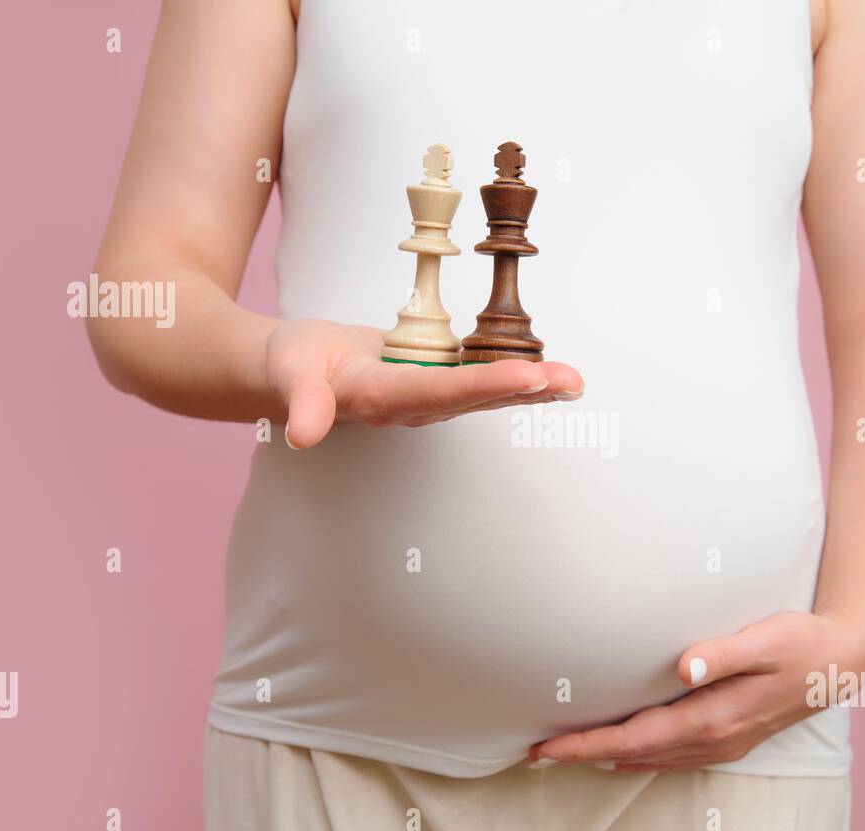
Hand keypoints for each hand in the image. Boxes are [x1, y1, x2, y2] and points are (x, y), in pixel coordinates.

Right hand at [268, 319, 583, 447]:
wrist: (292, 367)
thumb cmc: (292, 362)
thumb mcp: (290, 371)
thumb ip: (303, 400)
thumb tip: (303, 434)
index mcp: (381, 399)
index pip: (439, 392)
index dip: (483, 387)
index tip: (525, 378)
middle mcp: (412, 405)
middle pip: (475, 399)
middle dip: (524, 390)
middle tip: (570, 382)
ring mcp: (424, 397)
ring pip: (484, 394)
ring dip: (531, 388)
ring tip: (575, 381)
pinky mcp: (431, 383)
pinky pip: (479, 381)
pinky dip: (516, 378)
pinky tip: (549, 377)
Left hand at [528, 612, 864, 772]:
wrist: (844, 660)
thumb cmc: (802, 641)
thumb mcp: (766, 637)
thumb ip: (724, 651)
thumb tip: (685, 667)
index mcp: (714, 715)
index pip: (635, 738)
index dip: (587, 745)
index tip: (546, 747)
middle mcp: (715, 737)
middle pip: (636, 754)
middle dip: (585, 755)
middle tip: (537, 752)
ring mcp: (724, 742)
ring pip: (653, 760)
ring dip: (609, 758)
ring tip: (567, 753)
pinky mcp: (730, 737)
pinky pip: (673, 757)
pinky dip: (640, 758)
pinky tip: (624, 754)